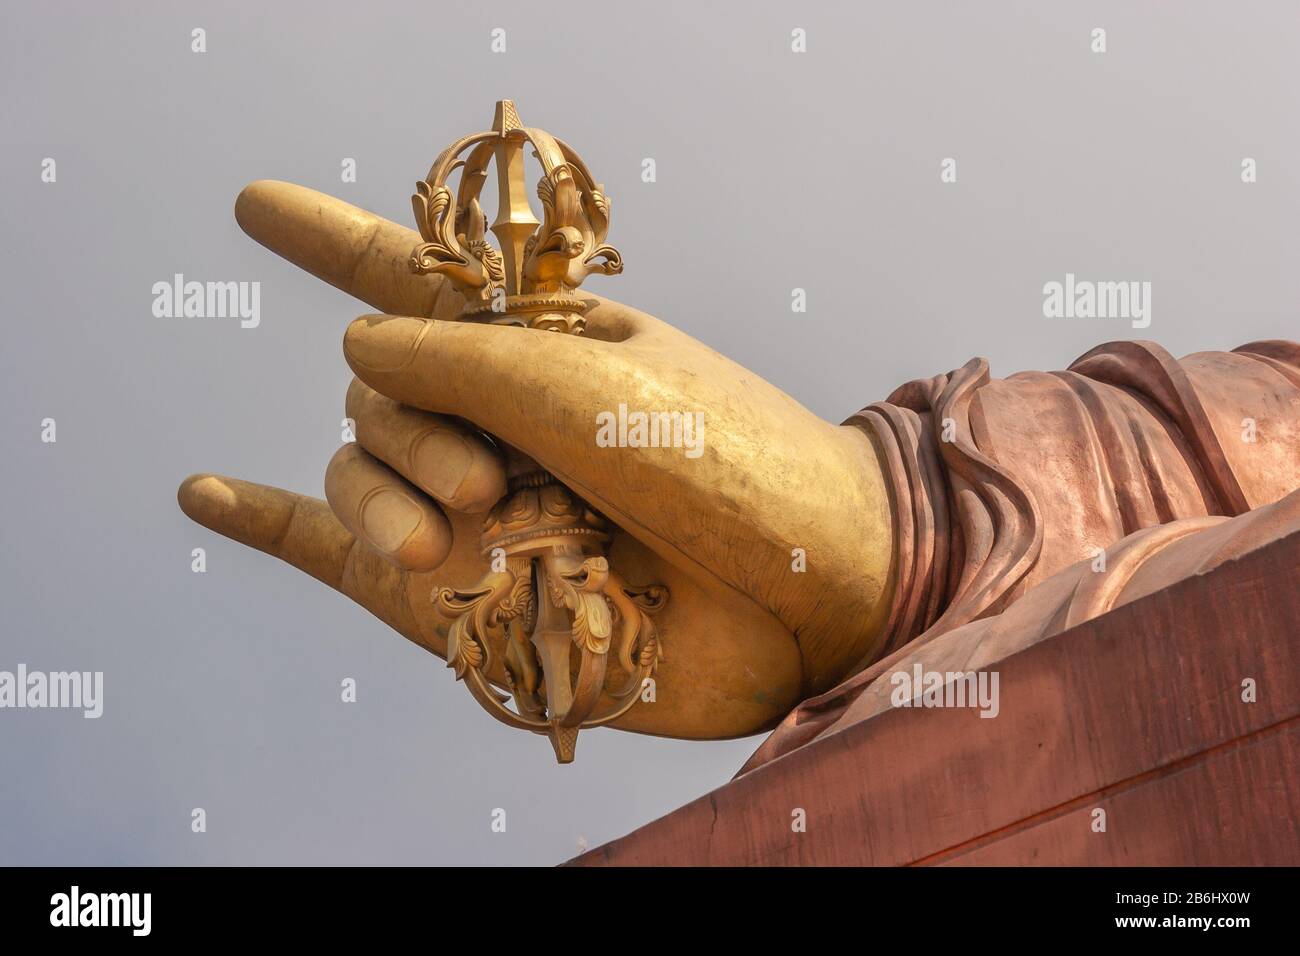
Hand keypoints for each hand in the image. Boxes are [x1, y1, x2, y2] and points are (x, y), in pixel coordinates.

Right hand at [179, 181, 893, 738]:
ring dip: (382, 496)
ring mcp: (477, 508)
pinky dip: (271, 521)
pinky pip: (336, 551)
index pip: (413, 282)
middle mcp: (498, 422)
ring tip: (456, 537)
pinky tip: (202, 492)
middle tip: (490, 480)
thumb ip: (463, 360)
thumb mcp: (592, 384)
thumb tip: (354, 347)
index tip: (255, 205)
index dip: (331, 241)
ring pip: (360, 475)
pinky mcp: (464, 596)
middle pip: (377, 395)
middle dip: (410, 430)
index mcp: (538, 348)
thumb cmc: (723, 465)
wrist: (799, 599)